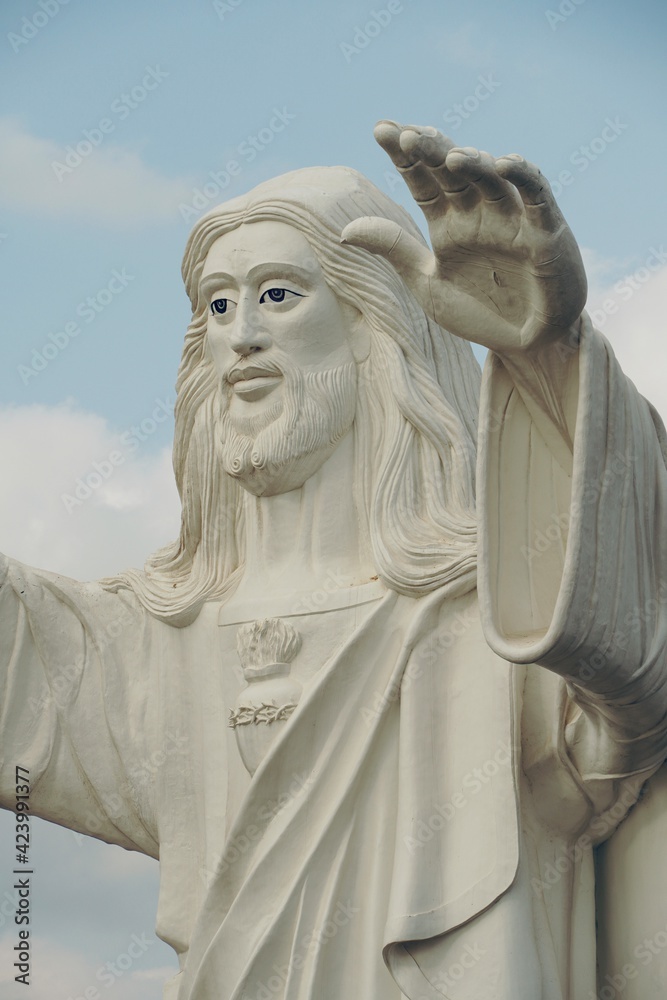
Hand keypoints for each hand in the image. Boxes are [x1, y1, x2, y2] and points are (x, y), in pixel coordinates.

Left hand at [341, 122, 586, 353]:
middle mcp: (477, 213)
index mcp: (447, 223)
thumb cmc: (479, 314)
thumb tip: (344, 230)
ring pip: (491, 177)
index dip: (403, 155)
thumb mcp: (427, 285)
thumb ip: (394, 251)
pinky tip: (503, 164)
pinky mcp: (545, 230)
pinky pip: (537, 194)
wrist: (526, 346)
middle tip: (405, 134)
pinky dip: (524, 176)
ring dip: (472, 162)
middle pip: (451, 170)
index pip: (421, 178)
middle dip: (430, 150)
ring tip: (449, 156)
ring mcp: (511, 218)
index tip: (380, 129)